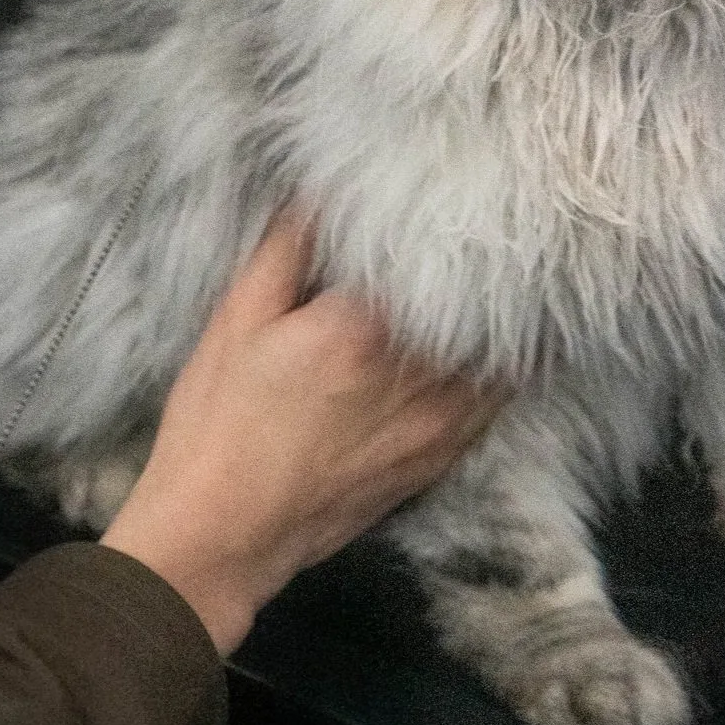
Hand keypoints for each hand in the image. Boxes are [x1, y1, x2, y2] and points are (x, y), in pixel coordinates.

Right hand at [102, 218, 505, 656]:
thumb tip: (322, 189)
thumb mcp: (238, 319)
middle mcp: (417, 376)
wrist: (223, 535)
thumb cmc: (218, 423)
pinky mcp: (438, 461)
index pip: (440, 255)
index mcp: (365, 327)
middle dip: (491, 267)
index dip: (454, 220)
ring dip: (506, 321)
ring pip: (507, 357)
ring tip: (503, 284)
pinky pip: (495, 404)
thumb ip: (288, 248)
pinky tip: (490, 349)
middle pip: (487, 305)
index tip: (463, 194)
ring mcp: (437, 425)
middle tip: (497, 230)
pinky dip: (500, 371)